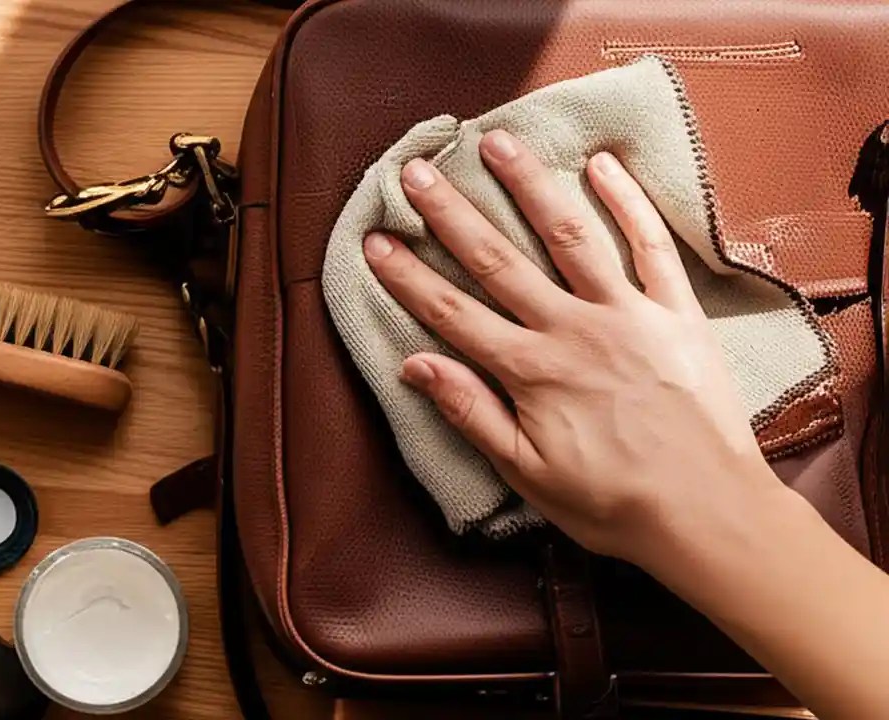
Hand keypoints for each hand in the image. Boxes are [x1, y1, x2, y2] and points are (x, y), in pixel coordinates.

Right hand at [363, 129, 782, 565]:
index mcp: (530, 372)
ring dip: (528, 185)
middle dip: (450, 213)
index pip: (451, 313)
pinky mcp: (676, 312)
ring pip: (569, 234)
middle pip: (497, 260)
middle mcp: (572, 330)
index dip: (407, 277)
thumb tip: (413, 364)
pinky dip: (628, 202)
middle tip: (415, 171)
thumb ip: (470, 412)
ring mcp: (627, 314)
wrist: (709, 515)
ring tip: (496, 141)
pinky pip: (651, 246)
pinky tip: (602, 164)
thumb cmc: (611, 503)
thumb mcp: (526, 472)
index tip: (375, 241)